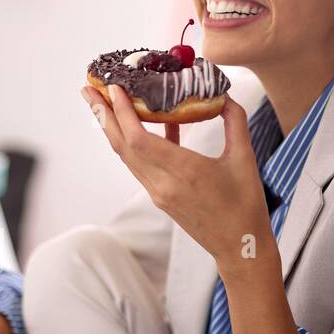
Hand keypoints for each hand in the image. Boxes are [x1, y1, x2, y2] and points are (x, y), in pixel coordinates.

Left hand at [82, 86, 277, 277]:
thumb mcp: (245, 158)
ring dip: (112, 128)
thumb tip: (224, 94)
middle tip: (88, 89)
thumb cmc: (245, 204)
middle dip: (103, 115)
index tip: (113, 87)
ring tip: (101, 102)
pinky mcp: (159, 197)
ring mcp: (158, 192)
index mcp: (184, 172)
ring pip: (126, 155)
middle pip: (122, 145)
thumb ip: (234, 121)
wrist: (238, 246)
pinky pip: (140, 164)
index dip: (122, 112)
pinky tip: (142, 120)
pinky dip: (134, 141)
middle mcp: (163, 183)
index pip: (139, 139)